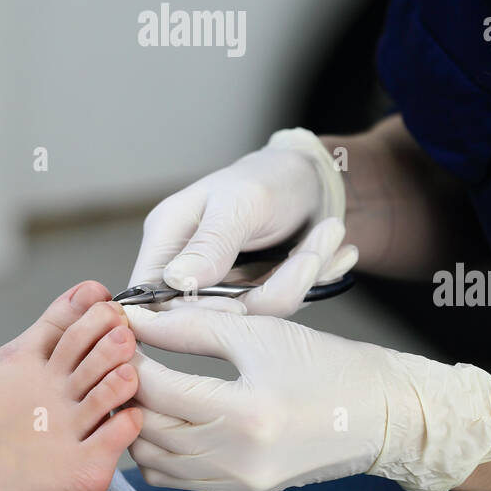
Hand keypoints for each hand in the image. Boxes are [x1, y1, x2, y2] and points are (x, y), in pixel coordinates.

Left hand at [124, 305, 490, 490]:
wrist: (378, 413)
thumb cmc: (324, 363)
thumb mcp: (258, 331)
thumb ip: (190, 326)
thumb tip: (135, 318)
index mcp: (246, 413)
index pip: (158, 390)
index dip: (130, 358)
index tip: (118, 332)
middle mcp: (239, 460)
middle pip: (150, 430)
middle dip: (128, 391)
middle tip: (119, 357)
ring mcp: (240, 484)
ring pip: (155, 462)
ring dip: (141, 423)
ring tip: (142, 385)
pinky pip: (179, 479)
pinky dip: (162, 449)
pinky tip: (169, 415)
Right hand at [128, 127, 357, 315]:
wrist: (316, 180)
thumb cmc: (270, 176)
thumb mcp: (242, 202)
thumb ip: (211, 243)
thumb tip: (176, 281)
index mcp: (169, 238)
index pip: (154, 296)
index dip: (190, 312)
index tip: (239, 304)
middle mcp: (189, 265)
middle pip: (210, 314)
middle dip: (271, 291)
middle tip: (311, 260)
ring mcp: (222, 283)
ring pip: (254, 314)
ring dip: (302, 279)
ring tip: (333, 236)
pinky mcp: (254, 293)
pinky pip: (279, 307)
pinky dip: (312, 281)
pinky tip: (337, 252)